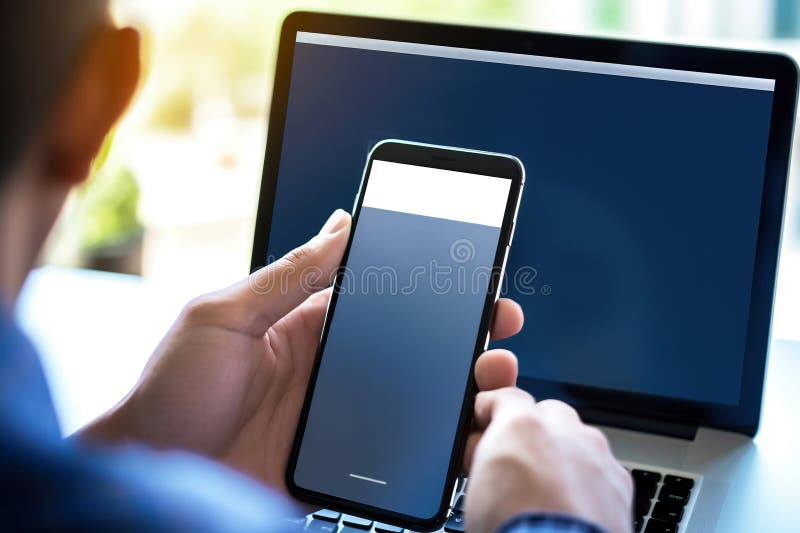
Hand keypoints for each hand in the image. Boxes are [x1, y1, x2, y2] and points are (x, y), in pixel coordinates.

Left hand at [81, 209, 523, 497]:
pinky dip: (429, 451)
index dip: (430, 293)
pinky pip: (391, 457)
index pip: (382, 300)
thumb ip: (289, 275)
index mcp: (305, 327)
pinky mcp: (331, 464)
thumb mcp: (225, 315)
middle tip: (503, 336)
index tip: (476, 284)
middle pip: (409, 351)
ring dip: (456, 394)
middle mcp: (327, 370)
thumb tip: (342, 222)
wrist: (143, 473)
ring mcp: (333, 419)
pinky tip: (459, 445)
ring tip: (494, 388)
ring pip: (411, 402)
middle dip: (460, 342)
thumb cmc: (171, 387)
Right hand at [464, 389, 632, 532]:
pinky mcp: (620, 484)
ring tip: (546, 492)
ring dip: (563, 456)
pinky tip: (573, 507)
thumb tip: (480, 446)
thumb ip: (481, 453)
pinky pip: (601, 468)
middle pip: (547, 414)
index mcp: (521, 427)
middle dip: (533, 432)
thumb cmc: (513, 529)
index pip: (504, 398)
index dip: (491, 414)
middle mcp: (564, 431)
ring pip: (578, 439)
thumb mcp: (474, 489)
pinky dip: (589, 481)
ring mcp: (597, 455)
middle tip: (516, 464)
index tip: (483, 430)